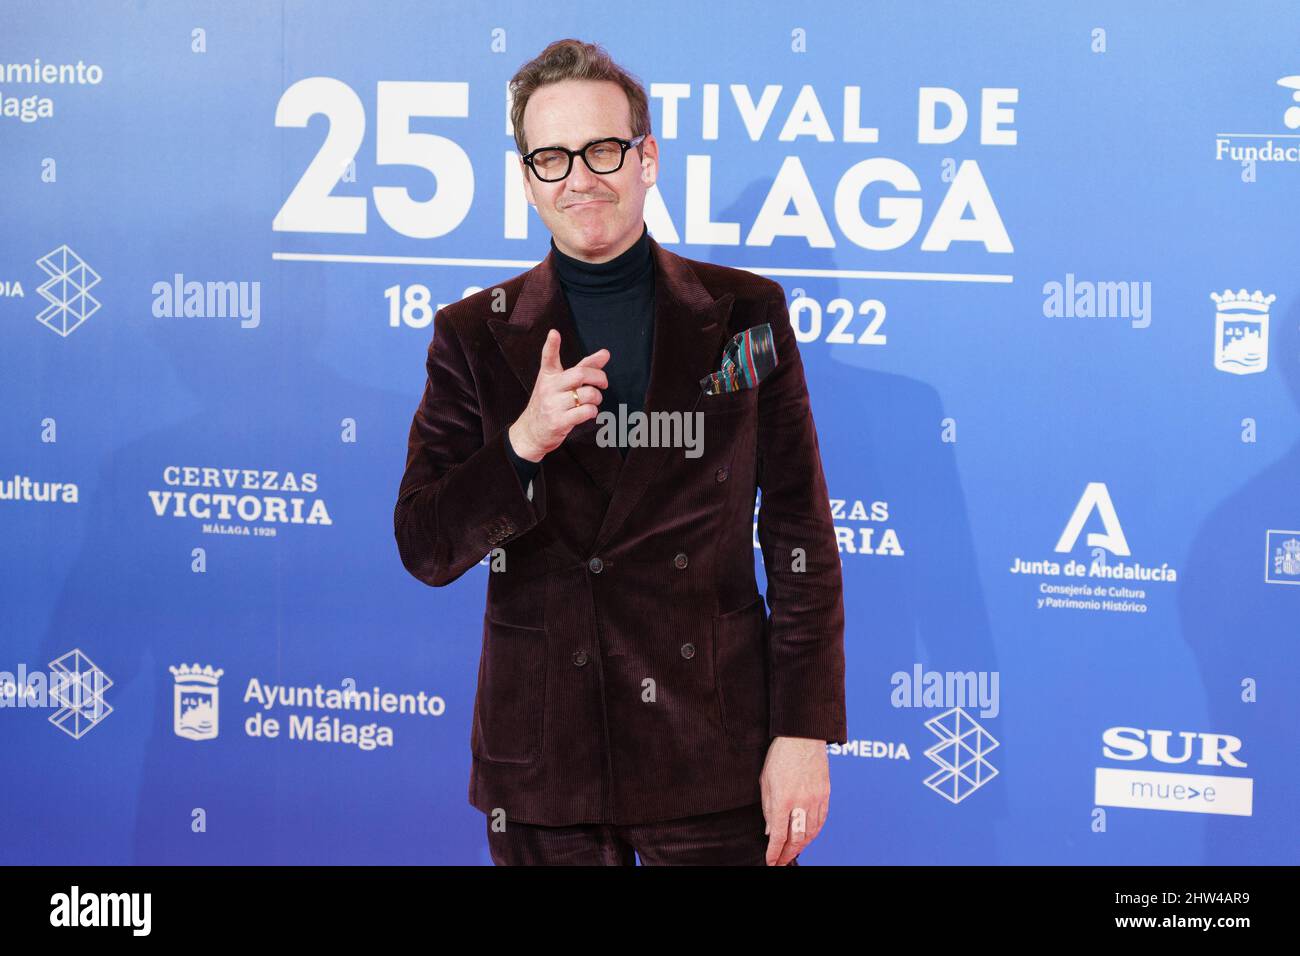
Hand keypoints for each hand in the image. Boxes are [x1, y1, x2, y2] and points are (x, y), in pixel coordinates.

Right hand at [508, 329, 609, 461]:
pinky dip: (592, 411)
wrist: (531, 431)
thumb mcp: (560, 383)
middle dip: (599, 377)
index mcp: (548, 376)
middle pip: (580, 374)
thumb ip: (584, 367)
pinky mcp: (559, 421)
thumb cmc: (550, 403)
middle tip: (603, 383)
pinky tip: (588, 412)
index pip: (549, 358)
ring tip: (593, 400)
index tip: (554, 333)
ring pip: (587, 394)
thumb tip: (605, 353)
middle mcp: (549, 388)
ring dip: (597, 398)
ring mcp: (553, 405)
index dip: (552, 345)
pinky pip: (585, 411)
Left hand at [760, 736, 829, 865]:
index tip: (770, 862)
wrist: (802, 737)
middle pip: (797, 839)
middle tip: (781, 862)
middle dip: (788, 854)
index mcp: (783, 799)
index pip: (778, 835)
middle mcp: (801, 802)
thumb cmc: (780, 756)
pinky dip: (814, 833)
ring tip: (793, 852)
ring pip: (812, 833)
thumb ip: (767, 808)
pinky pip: (822, 820)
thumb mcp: (766, 782)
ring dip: (802, 846)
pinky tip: (808, 837)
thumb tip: (770, 831)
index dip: (774, 852)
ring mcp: (816, 799)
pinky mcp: (826, 794)